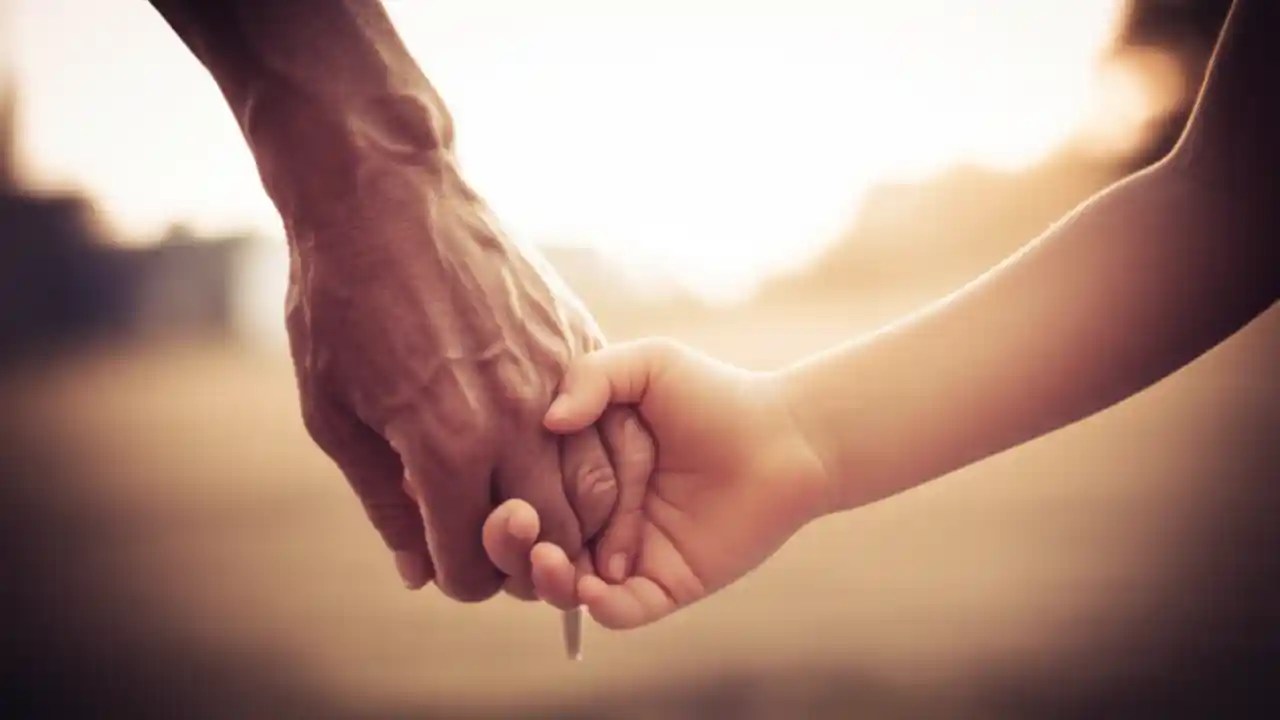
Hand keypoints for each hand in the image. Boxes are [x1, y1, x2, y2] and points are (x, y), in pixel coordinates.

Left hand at [281, 128, 652, 601]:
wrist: (385, 192)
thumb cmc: (341, 300)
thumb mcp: (334, 413)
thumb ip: (385, 501)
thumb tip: (417, 571)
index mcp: (449, 444)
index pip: (474, 564)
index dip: (457, 576)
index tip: (443, 555)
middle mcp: (519, 419)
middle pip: (553, 537)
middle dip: (524, 559)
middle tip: (494, 540)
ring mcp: (560, 377)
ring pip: (600, 490)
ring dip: (574, 519)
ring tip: (541, 511)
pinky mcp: (579, 341)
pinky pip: (613, 427)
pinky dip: (598, 461)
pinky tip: (565, 458)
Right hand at [490, 339, 832, 627]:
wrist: (784, 436)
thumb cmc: (715, 395)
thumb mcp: (648, 365)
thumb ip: (592, 376)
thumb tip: (547, 420)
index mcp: (578, 470)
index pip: (521, 492)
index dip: (500, 494)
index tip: (497, 479)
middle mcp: (595, 518)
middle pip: (528, 548)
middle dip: (507, 545)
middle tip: (516, 520)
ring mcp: (628, 555)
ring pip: (566, 587)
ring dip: (547, 580)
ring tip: (548, 557)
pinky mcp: (664, 585)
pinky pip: (621, 611)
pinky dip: (599, 606)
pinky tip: (591, 583)